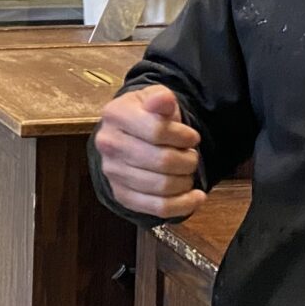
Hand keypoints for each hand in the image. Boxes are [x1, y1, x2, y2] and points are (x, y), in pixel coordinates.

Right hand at [93, 85, 205, 219]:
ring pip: (161, 186)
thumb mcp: (154, 97)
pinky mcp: (121, 195)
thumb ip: (160, 98)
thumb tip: (164, 100)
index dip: (182, 136)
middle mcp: (108, 144)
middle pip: (161, 161)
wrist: (128, 132)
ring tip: (189, 171)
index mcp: (116, 115)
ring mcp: (112, 172)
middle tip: (192, 156)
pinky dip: (183, 205)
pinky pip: (158, 208)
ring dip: (185, 180)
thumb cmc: (146, 113)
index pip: (157, 131)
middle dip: (187, 160)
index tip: (192, 137)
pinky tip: (196, 197)